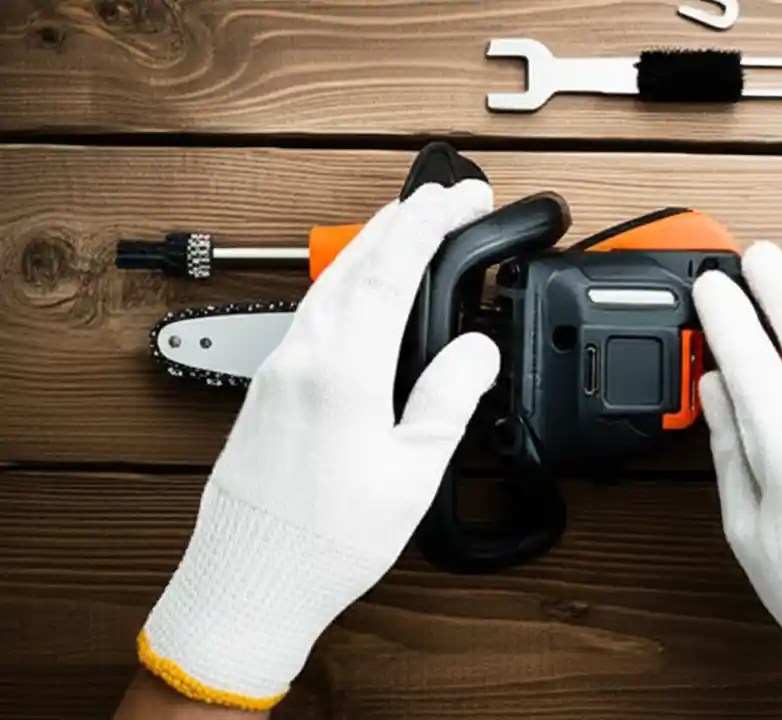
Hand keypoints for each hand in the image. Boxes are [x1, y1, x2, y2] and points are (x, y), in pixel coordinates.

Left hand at [134, 179, 498, 710]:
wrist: (250, 578)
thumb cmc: (327, 540)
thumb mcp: (412, 474)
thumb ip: (447, 401)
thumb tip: (476, 352)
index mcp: (343, 372)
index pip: (391, 270)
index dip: (430, 223)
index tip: (463, 198)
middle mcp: (303, 358)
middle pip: (353, 262)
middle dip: (402, 220)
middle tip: (445, 199)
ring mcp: (278, 370)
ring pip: (327, 283)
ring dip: (370, 245)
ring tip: (406, 227)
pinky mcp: (268, 389)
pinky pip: (311, 312)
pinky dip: (345, 283)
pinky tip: (359, 292)